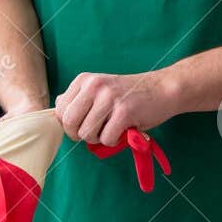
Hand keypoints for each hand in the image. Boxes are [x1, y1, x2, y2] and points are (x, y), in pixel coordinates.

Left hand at [55, 70, 177, 147]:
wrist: (163, 89)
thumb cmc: (129, 94)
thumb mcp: (100, 89)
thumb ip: (79, 98)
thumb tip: (57, 109)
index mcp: (84, 80)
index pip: (61, 110)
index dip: (69, 125)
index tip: (83, 126)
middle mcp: (94, 86)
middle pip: (69, 122)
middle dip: (79, 135)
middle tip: (95, 134)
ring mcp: (109, 98)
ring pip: (87, 133)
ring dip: (98, 139)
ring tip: (111, 130)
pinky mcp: (124, 111)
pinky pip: (106, 138)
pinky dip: (113, 141)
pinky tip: (123, 132)